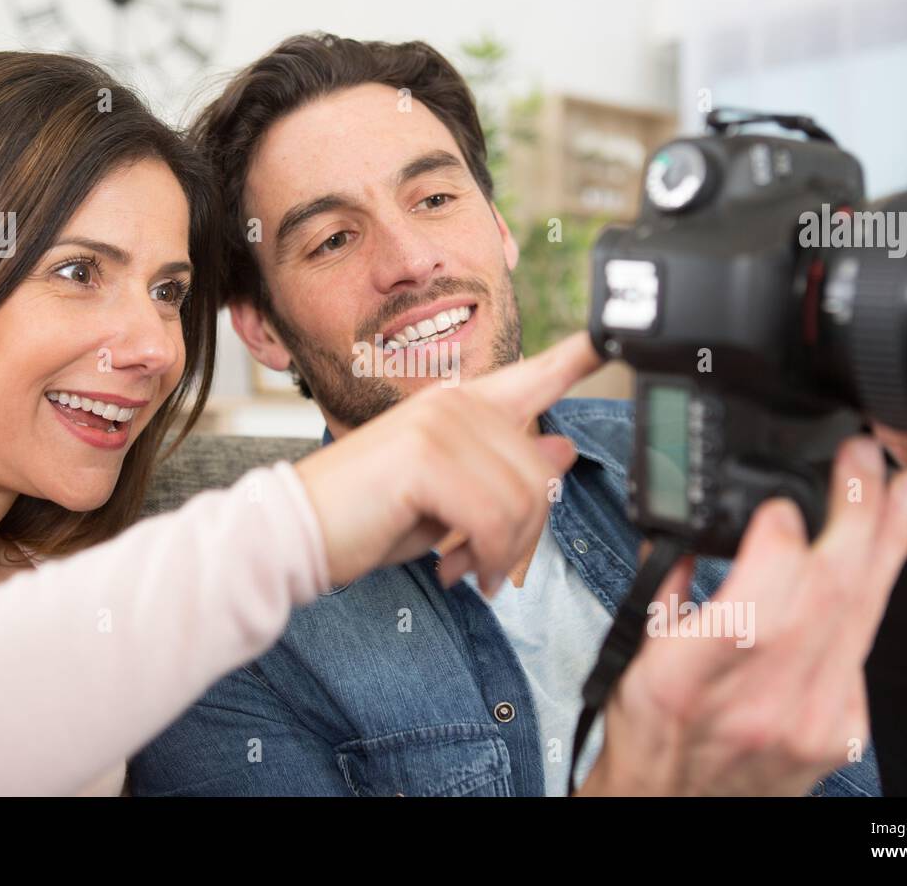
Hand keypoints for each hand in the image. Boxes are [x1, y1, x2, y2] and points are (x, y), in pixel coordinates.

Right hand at [295, 332, 601, 589]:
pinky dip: (488, 556)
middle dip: (524, 532)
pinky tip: (460, 568)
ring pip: (524, 498)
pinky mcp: (425, 456)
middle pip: (541, 471)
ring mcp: (439, 423)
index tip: (609, 337)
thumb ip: (505, 472)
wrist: (297, 531)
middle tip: (485, 561)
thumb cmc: (370, 515)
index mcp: (461, 404)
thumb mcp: (451, 498)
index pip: (533, 373)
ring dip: (504, 550)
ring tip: (468, 566)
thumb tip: (561, 447)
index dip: (577, 357)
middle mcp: (454, 401)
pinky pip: (495, 517)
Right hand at [577, 437, 906, 795]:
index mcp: (689, 675)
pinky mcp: (839, 730)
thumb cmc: (649, 731)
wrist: (674, 808)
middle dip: (853, 516)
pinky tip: (883, 558)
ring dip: (885, 545)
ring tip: (901, 493)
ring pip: (860, 618)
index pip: (758, 597)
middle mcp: (757, 701)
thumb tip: (693, 524)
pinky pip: (862, 650)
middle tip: (866, 462)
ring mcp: (807, 719)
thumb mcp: (633, 651)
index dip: (781, 537)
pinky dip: (874, 596)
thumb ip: (664, 582)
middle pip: (826, 596)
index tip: (781, 498)